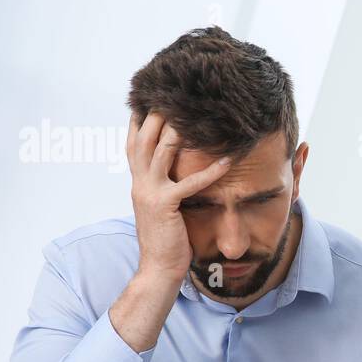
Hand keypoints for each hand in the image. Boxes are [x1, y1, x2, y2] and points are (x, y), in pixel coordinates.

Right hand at [125, 110, 228, 281]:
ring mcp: (149, 193)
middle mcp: (139, 183)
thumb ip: (162, 185)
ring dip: (177, 130)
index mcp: (138, 182)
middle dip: (155, 114)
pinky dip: (210, 170)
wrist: (158, 269)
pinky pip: (190, 183)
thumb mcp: (159, 206)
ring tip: (196, 113)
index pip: (134, 143)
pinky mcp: (165, 206)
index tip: (149, 97)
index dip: (140, 119)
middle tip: (171, 92)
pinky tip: (228, 159)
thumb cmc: (166, 239)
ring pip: (161, 152)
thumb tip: (171, 170)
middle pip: (143, 139)